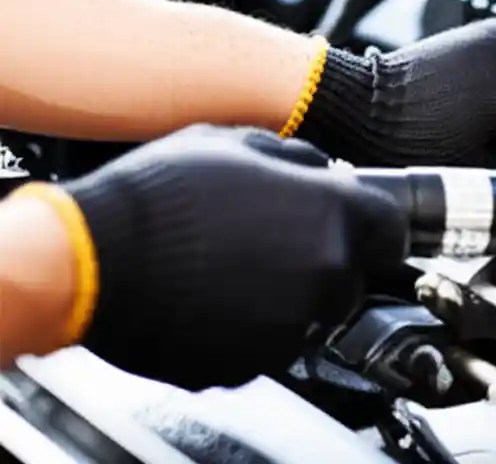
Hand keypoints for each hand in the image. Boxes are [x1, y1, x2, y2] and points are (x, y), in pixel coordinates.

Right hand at [62, 125, 407, 388]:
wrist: (92, 261)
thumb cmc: (158, 196)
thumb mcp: (236, 143)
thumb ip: (298, 158)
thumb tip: (324, 168)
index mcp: (332, 212)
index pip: (392, 229)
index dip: (371, 226)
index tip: (354, 227)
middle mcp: (326, 271)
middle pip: (353, 274)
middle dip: (325, 260)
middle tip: (273, 242)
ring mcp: (294, 323)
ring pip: (312, 312)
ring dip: (288, 296)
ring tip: (234, 269)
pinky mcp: (257, 363)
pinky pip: (271, 344)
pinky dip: (252, 328)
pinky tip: (213, 299)